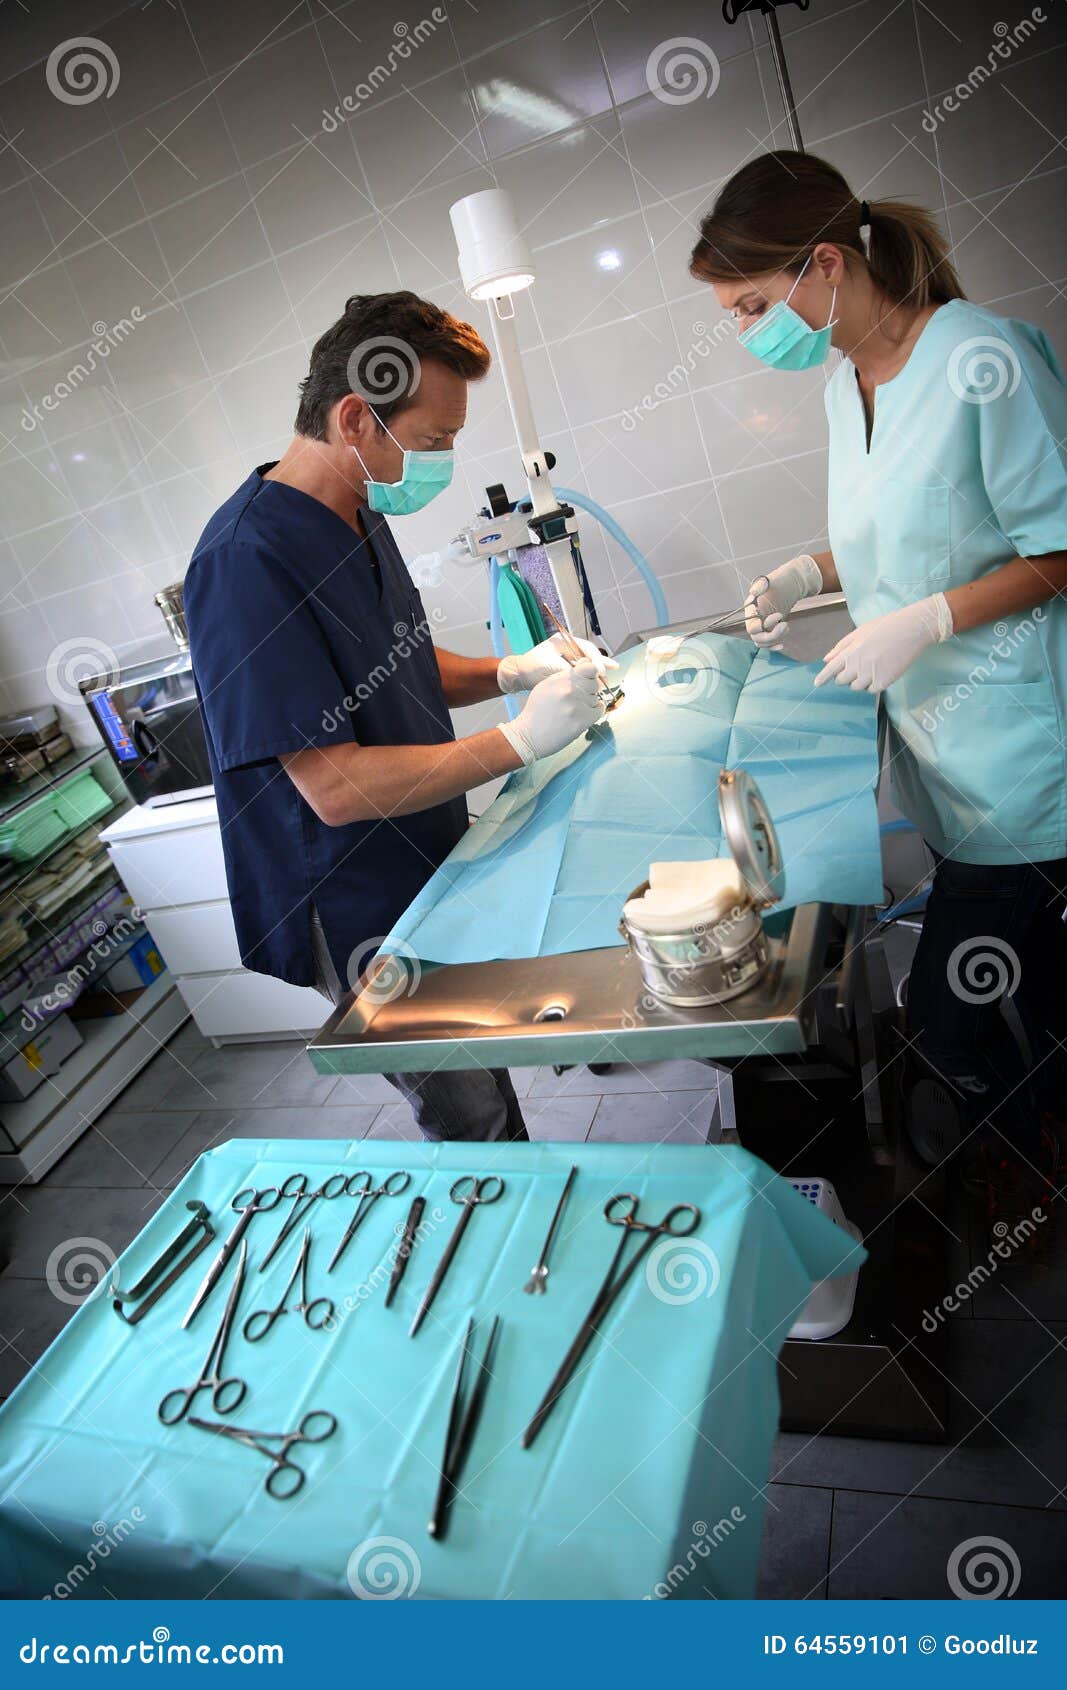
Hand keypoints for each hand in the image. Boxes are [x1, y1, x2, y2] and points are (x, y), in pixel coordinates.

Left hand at [497, 632, 617, 693]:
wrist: (517, 676)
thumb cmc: (531, 669)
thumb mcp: (552, 668)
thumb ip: (571, 670)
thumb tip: (590, 673)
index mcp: (562, 640)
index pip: (585, 647)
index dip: (596, 659)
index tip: (602, 670)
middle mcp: (566, 646)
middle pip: (588, 654)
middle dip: (600, 664)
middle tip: (612, 670)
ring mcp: (565, 656)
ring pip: (585, 662)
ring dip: (595, 671)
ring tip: (606, 678)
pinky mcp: (564, 667)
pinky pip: (580, 670)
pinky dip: (587, 676)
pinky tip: (595, 683)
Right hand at [497, 661, 604, 764]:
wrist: (529, 736)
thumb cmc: (537, 713)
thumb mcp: (545, 687)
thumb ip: (564, 677)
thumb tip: (585, 667)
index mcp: (559, 679)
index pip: (588, 667)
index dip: (591, 673)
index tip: (587, 679)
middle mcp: (568, 689)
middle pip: (593, 683)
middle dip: (588, 690)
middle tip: (575, 700)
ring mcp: (576, 705)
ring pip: (595, 698)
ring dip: (588, 704)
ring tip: (572, 711)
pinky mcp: (582, 720)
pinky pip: (599, 710)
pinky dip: (593, 713)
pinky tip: (581, 716)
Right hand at [744, 554, 822, 646]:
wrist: (788, 585)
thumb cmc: (778, 581)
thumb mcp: (769, 581)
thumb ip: (760, 585)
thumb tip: (753, 592)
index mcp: (750, 608)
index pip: (751, 626)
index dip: (760, 627)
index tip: (777, 616)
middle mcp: (753, 619)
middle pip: (757, 637)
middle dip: (772, 634)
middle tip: (785, 624)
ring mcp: (761, 625)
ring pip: (762, 642)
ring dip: (775, 638)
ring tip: (786, 626)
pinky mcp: (769, 629)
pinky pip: (767, 643)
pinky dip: (773, 646)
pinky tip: (781, 645)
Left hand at [815, 594, 952, 691]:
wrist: (911, 629)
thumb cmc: (885, 627)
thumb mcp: (859, 632)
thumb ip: (841, 647)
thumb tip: (826, 660)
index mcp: (850, 652)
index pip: (831, 669)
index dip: (822, 678)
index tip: (817, 684)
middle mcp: (858, 665)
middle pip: (842, 681)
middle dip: (846, 676)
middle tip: (858, 665)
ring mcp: (870, 675)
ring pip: (856, 687)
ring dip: (860, 681)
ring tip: (872, 666)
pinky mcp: (883, 682)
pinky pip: (871, 690)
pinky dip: (873, 684)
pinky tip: (881, 671)